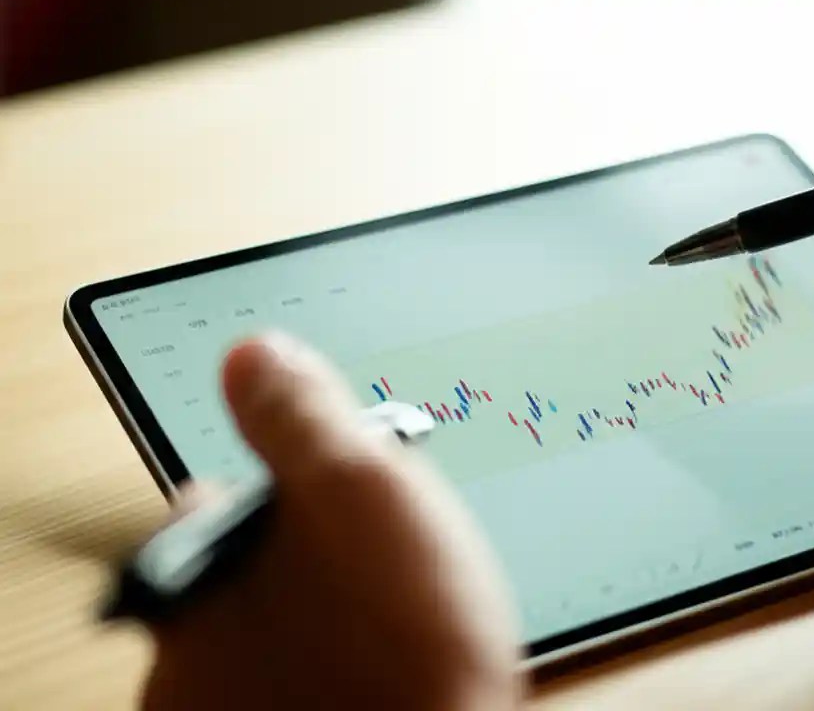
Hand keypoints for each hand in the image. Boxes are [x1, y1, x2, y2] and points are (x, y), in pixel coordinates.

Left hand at [141, 334, 523, 710]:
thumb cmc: (401, 647)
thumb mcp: (362, 489)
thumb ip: (299, 414)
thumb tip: (254, 355)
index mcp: (189, 578)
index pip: (214, 495)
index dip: (295, 483)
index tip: (348, 490)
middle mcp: (187, 655)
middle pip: (249, 567)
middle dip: (314, 550)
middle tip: (391, 555)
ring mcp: (232, 710)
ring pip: (284, 629)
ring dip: (335, 610)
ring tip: (408, 614)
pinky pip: (310, 682)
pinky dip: (345, 668)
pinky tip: (398, 665)